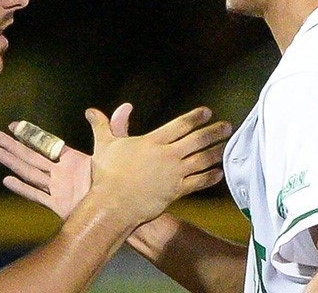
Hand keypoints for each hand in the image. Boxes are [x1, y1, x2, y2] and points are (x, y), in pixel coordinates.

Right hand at [0, 104, 131, 218]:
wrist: (121, 212)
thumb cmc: (120, 182)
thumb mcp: (117, 151)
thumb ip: (116, 129)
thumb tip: (125, 106)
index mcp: (73, 159)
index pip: (46, 143)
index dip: (30, 134)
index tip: (14, 125)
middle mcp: (62, 173)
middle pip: (32, 156)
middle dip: (13, 145)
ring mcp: (58, 189)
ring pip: (30, 173)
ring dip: (12, 162)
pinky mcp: (58, 205)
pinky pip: (36, 195)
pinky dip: (22, 188)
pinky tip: (7, 180)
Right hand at [86, 105, 229, 225]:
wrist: (113, 205)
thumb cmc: (107, 175)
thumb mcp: (104, 145)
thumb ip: (103, 125)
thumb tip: (91, 111)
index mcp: (152, 142)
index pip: (179, 125)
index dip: (195, 117)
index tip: (208, 112)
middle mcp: (167, 156)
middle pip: (197, 141)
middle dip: (214, 132)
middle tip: (227, 127)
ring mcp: (173, 174)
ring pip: (201, 161)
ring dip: (216, 153)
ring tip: (226, 147)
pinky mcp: (175, 191)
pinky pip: (197, 183)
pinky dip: (209, 177)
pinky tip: (218, 173)